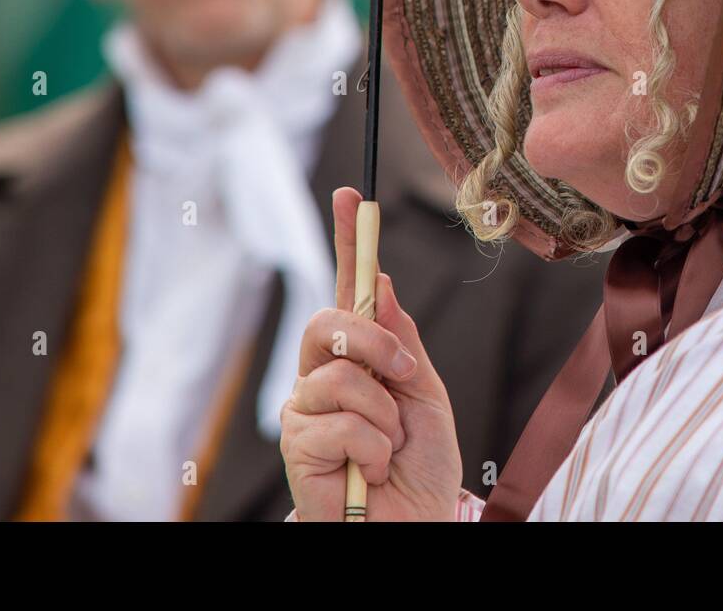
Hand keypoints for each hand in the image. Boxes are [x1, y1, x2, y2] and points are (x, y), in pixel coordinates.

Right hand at [280, 187, 463, 519]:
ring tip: (388, 450)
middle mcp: (322, 374)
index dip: (348, 241)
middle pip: (329, 321)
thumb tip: (381, 284)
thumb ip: (403, 343)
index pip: (347, 289)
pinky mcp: (297, 447)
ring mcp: (305, 409)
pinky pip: (341, 423)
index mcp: (358, 355)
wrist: (415, 526)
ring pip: (340, 377)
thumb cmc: (421, 469)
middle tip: (403, 382)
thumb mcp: (426, 396)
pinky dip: (373, 450)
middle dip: (373, 344)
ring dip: (384, 417)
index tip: (349, 195)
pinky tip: (370, 472)